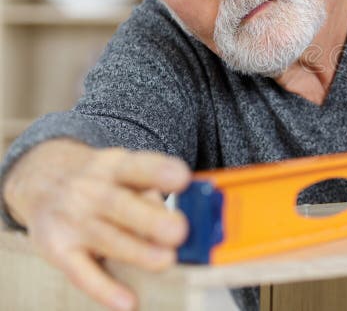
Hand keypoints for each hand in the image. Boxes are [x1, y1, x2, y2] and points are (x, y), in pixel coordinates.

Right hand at [3, 139, 190, 310]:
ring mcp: (72, 220)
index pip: (137, 166)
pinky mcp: (57, 249)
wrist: (40, 180)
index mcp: (113, 166)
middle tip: (180, 231)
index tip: (182, 178)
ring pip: (106, 239)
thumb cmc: (100, 180)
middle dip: (150, 219)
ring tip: (166, 261)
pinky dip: (103, 288)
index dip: (159, 171)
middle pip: (120, 205)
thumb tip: (191, 217)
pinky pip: (80, 272)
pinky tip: (127, 302)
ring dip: (137, 252)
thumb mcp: (122, 171)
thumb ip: (151, 191)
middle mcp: (90, 190)